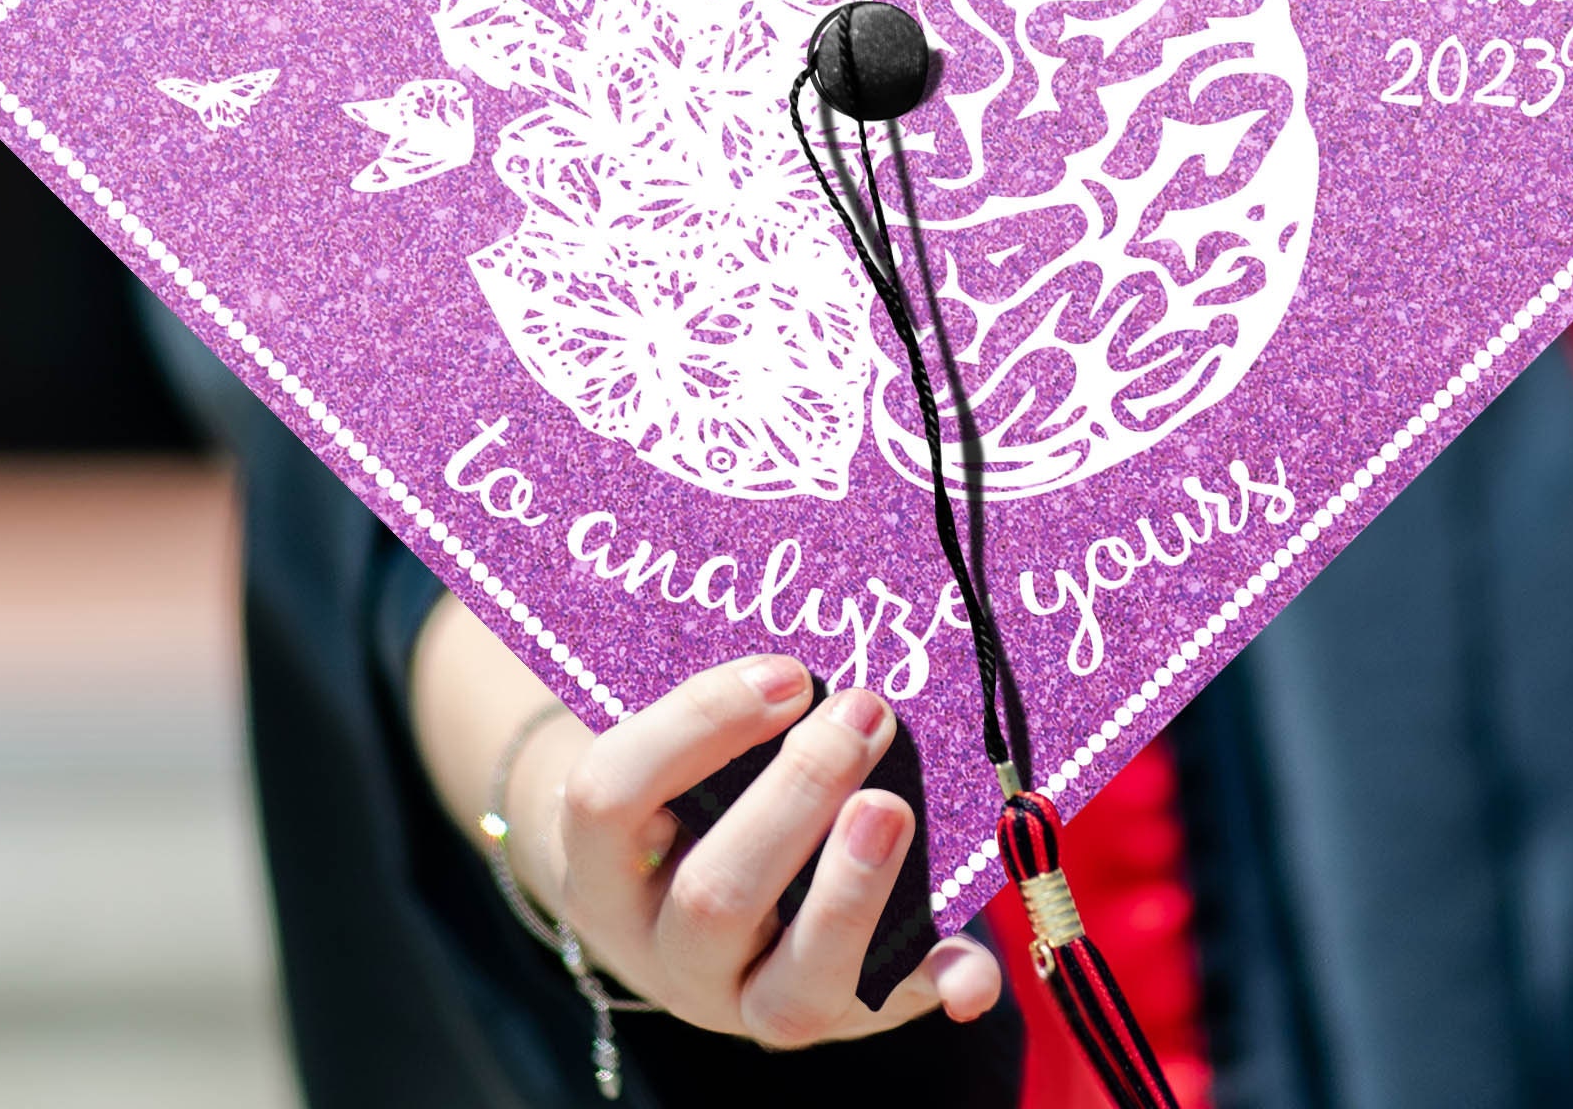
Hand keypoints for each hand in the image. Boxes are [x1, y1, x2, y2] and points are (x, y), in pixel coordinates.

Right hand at [411, 597, 1002, 1046]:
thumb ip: (696, 679)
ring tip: (897, 805)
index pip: (617, 796)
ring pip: (789, 988)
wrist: (657, 895)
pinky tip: (971, 966)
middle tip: (865, 709)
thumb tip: (756, 552)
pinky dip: (925, 991)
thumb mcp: (652, 729)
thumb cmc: (672, 774)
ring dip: (853, 893)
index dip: (698, 730)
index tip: (786, 670)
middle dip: (797, 800)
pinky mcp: (822, 1019)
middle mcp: (660, 943)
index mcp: (601, 859)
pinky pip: (876, 1020)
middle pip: (715, 894)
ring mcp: (740, 998)